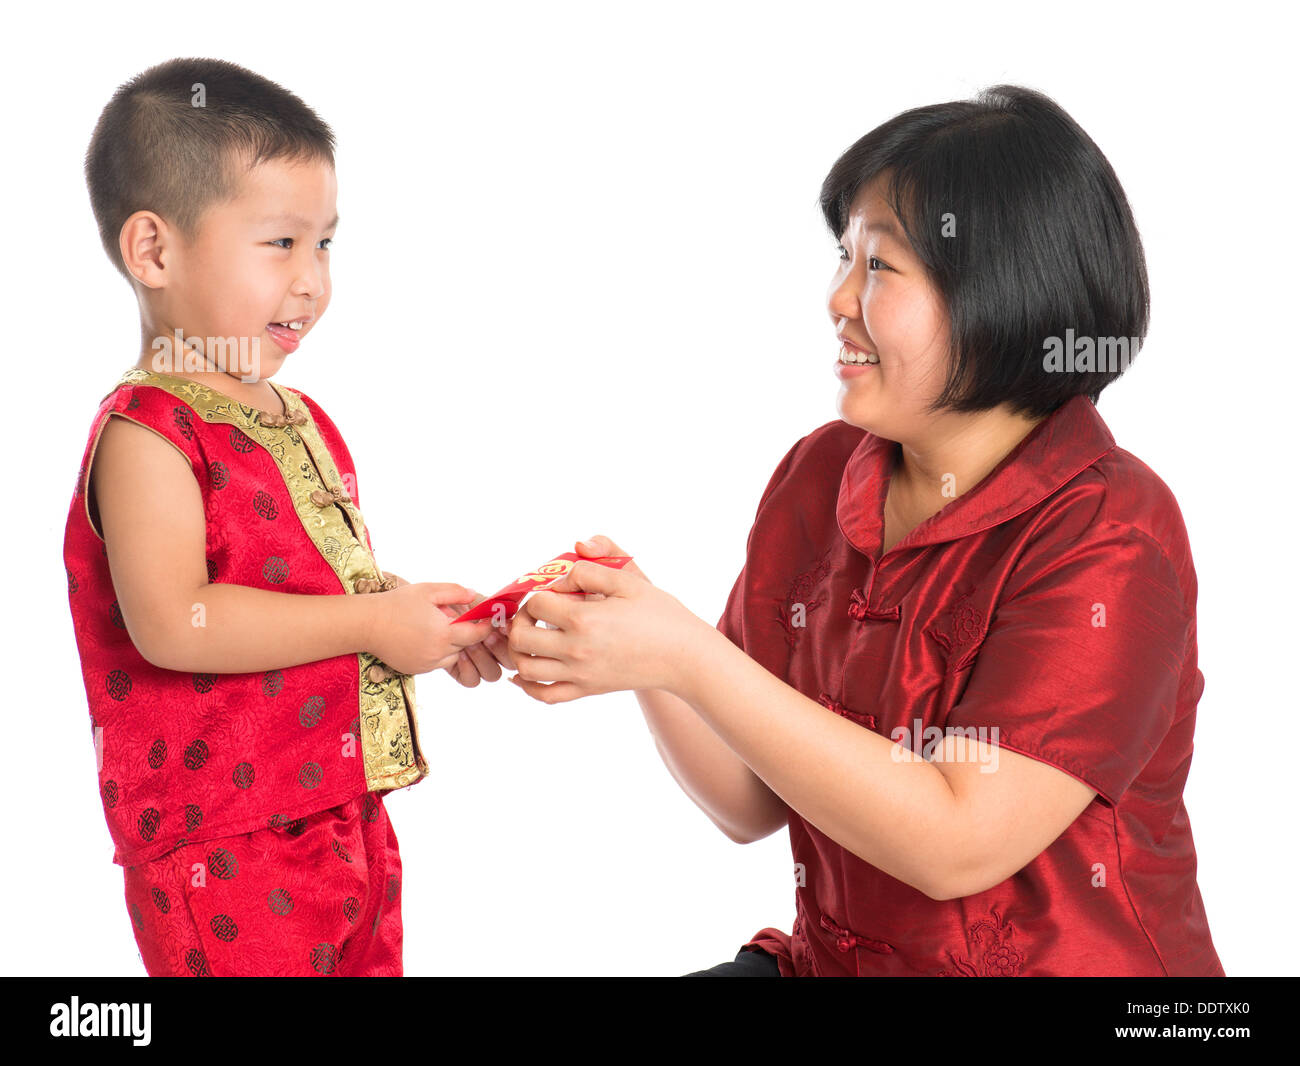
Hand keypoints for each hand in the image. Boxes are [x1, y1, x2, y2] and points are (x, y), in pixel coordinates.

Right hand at [367, 577, 494, 675]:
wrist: (367, 624)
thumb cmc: (397, 604)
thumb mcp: (428, 590)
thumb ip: (454, 592)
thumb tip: (474, 595)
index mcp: (444, 633)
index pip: (477, 635)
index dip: (485, 627)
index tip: (488, 619)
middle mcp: (438, 652)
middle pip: (465, 646)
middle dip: (465, 633)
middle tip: (454, 619)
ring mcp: (426, 664)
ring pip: (452, 657)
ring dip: (452, 645)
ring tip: (436, 628)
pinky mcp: (416, 670)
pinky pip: (436, 663)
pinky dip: (436, 653)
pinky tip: (424, 638)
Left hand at [436, 588, 516, 686]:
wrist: (434, 616)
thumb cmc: (460, 606)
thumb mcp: (479, 602)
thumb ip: (496, 607)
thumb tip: (510, 613)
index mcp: (506, 635)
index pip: (521, 643)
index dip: (514, 637)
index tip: (502, 626)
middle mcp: (497, 653)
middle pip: (511, 663)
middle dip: (499, 648)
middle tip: (486, 636)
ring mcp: (481, 664)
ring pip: (493, 674)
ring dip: (482, 658)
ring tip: (469, 644)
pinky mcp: (464, 674)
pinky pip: (472, 680)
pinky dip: (467, 668)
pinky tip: (459, 655)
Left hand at [506, 535, 703, 702]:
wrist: (684, 656)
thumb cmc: (660, 615)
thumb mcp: (628, 581)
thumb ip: (589, 571)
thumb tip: (559, 580)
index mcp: (584, 619)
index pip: (536, 603)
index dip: (539, 591)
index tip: (555, 590)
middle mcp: (577, 649)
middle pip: (521, 637)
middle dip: (521, 620)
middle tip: (536, 612)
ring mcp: (580, 674)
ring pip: (525, 669)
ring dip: (519, 651)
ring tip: (533, 637)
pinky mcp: (588, 689)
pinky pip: (545, 695)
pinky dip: (528, 686)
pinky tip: (527, 672)